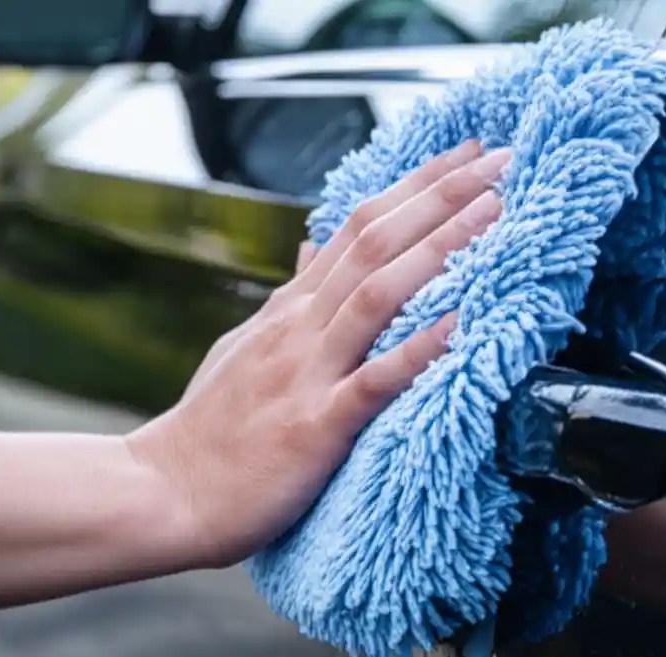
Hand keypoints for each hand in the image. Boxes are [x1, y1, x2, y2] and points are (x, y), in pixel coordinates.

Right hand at [127, 140, 508, 568]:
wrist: (167, 493)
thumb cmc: (212, 429)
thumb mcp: (246, 345)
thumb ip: (288, 296)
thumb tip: (312, 246)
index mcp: (292, 309)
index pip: (359, 226)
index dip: (416, 185)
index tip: (467, 154)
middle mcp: (302, 327)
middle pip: (375, 241)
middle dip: (440, 195)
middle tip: (499, 159)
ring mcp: (308, 372)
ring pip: (377, 294)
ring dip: (438, 248)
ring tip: (492, 212)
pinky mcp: (315, 425)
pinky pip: (372, 381)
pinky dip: (415, 350)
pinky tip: (458, 324)